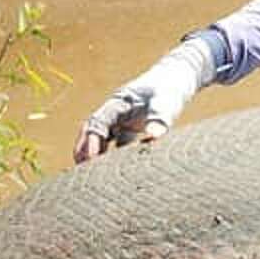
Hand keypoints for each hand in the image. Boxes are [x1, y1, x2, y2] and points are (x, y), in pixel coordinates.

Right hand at [73, 37, 217, 162]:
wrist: (177, 79)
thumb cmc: (169, 89)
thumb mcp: (166, 103)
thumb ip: (159, 119)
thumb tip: (154, 136)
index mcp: (118, 103)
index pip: (98, 123)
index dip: (91, 141)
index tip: (90, 160)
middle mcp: (116, 113)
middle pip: (94, 133)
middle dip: (85, 151)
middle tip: (82, 174)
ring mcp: (123, 122)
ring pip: (104, 141)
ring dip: (98, 157)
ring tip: (92, 179)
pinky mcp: (132, 130)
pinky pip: (118, 146)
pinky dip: (115, 159)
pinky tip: (115, 176)